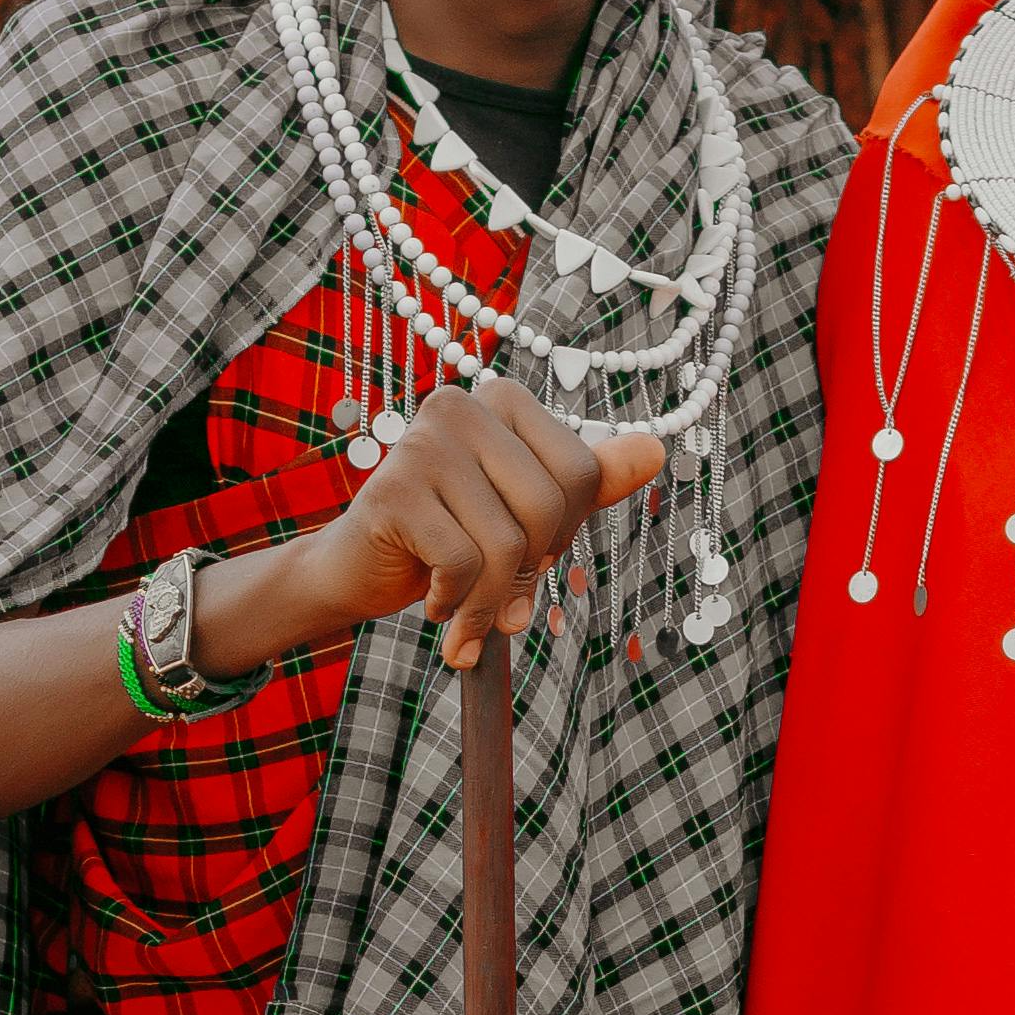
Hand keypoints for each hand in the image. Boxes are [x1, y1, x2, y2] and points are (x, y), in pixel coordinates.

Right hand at [271, 378, 665, 674]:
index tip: (526, 550)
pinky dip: (455, 603)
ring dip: (491, 602)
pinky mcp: (394, 490)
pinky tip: (432, 599)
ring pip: (505, 544)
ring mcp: (424, 442)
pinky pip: (462, 564)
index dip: (563, 531)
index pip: (580, 472)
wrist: (358, 571)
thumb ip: (589, 482)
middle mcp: (462, 404)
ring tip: (466, 614)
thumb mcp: (528, 512)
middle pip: (548, 506)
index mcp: (503, 401)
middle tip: (496, 590)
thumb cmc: (450, 538)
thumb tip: (656, 451)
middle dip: (528, 568)